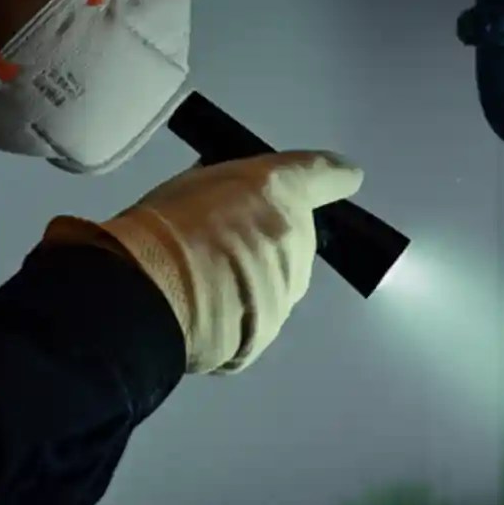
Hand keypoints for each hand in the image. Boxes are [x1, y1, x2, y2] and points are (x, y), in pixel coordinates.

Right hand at [42, 151, 363, 373]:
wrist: (156, 292)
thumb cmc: (170, 222)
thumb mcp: (195, 183)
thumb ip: (232, 191)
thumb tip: (237, 202)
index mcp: (283, 190)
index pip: (325, 174)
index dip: (336, 176)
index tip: (347, 177)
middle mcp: (299, 238)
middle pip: (291, 237)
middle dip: (263, 241)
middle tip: (215, 246)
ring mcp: (289, 288)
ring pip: (275, 280)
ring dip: (249, 281)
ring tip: (201, 286)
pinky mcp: (271, 330)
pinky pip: (256, 317)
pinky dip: (236, 316)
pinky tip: (202, 315)